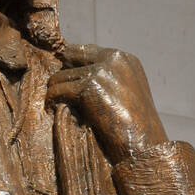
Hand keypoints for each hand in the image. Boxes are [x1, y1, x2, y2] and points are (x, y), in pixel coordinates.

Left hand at [46, 44, 167, 164]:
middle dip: (61, 73)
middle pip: (70, 55)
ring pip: (60, 75)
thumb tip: (78, 78)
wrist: (144, 143)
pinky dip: (51, 101)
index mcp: (124, 59)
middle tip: (55, 93)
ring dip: (54, 91)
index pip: (87, 51)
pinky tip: (50, 110)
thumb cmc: (136, 128)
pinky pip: (57, 90)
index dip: (72, 65)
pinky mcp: (89, 87)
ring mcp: (101, 71)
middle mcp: (114, 59)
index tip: (64, 82)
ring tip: (53, 105)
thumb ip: (109, 80)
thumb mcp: (127, 94)